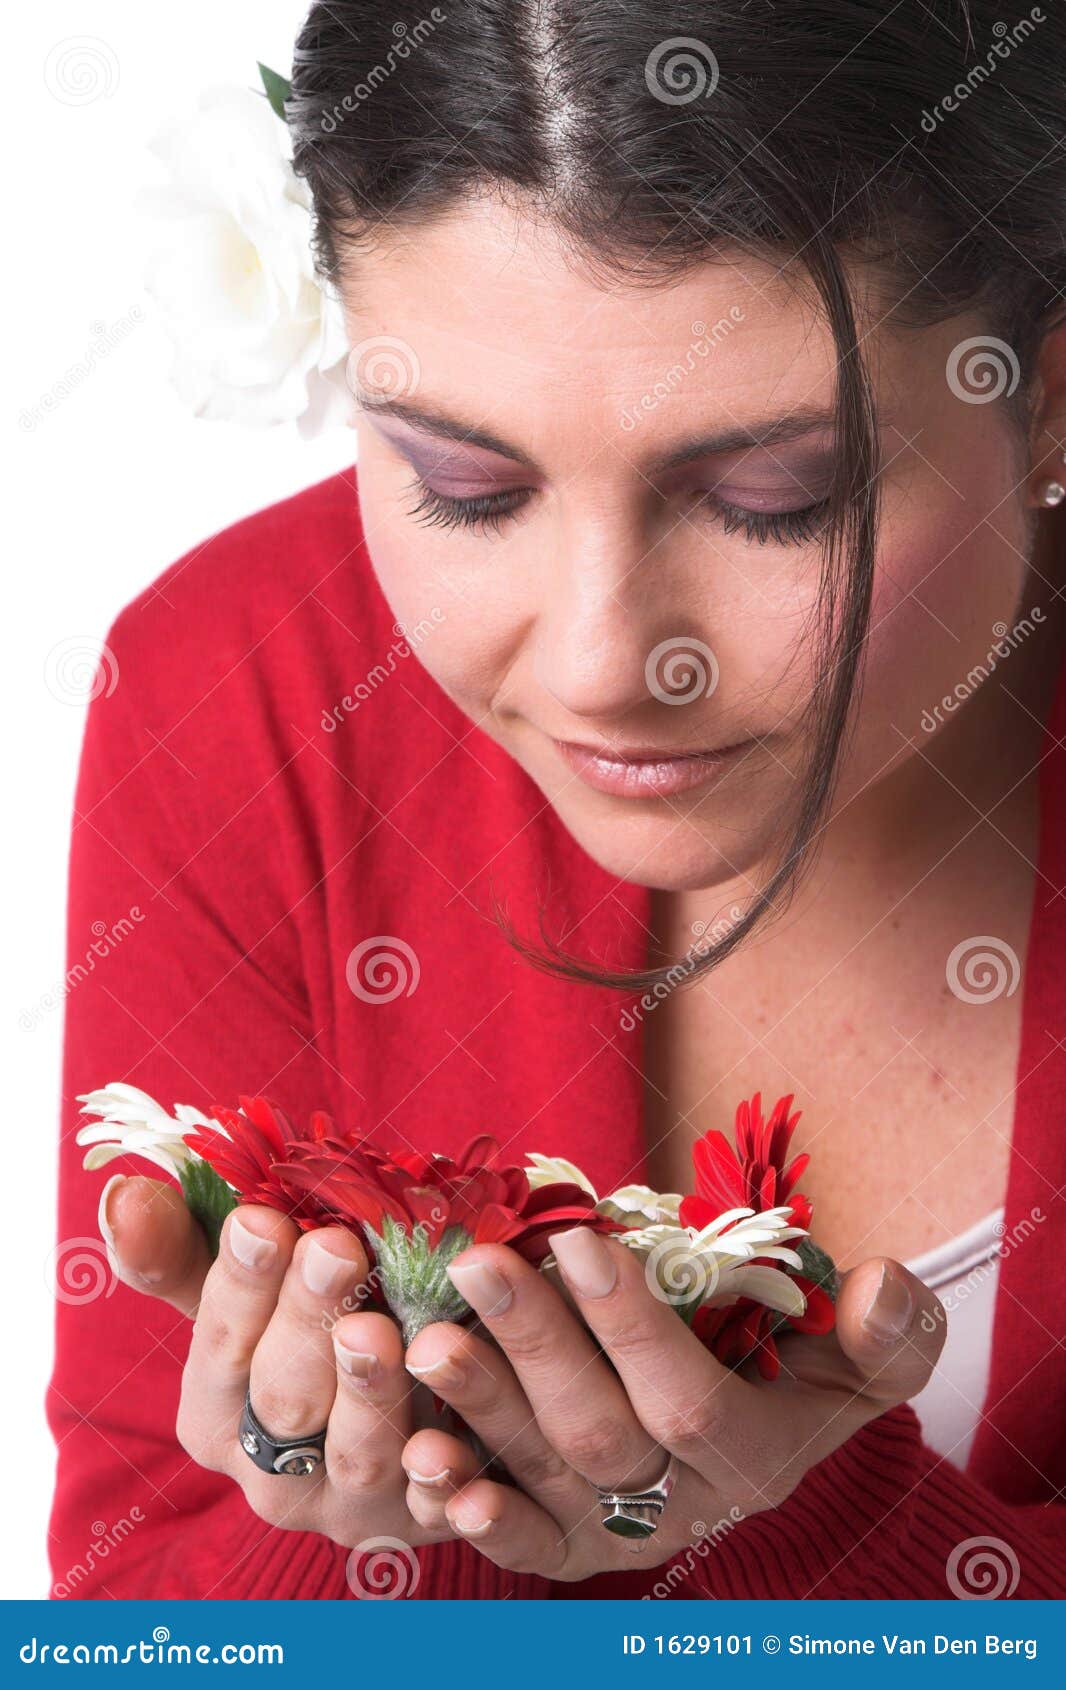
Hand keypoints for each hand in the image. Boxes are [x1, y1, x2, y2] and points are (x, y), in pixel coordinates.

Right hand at [100, 1176, 478, 1549]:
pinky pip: (435, 1509)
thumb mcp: (244, 1295)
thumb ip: (183, 1248)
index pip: (218, 1348)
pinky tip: (451, 1442)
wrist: (399, 1416)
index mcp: (214, 1417)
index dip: (241, 1285)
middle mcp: (273, 1476)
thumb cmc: (305, 1337)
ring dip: (368, 1392)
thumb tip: (124, 1195)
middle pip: (285, 1399)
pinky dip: (441, 1480)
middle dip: (308, 1322)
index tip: (262, 1220)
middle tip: (335, 1250)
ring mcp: (349, 1506)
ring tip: (382, 1328)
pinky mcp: (423, 1522)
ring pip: (356, 1456)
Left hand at [398, 1230, 945, 1580]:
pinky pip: (521, 1541)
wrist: (765, 1415)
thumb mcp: (863, 1349)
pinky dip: (474, 1509)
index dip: (632, 1326)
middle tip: (476, 1263)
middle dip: (536, 1346)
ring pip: (544, 1475)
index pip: (689, 1398)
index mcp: (759, 1456)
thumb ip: (887, 1331)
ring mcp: (622, 1531)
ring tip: (426, 1340)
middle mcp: (685, 1506)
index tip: (580, 1240)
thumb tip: (883, 1288)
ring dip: (481, 1412)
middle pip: (600, 1435)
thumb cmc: (806, 1362)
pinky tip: (425, 1459)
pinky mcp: (572, 1543)